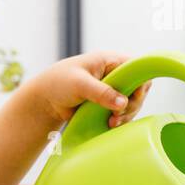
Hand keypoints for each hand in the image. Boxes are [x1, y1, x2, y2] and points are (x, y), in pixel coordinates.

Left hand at [30, 51, 152, 128]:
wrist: (45, 101)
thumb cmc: (58, 83)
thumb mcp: (79, 84)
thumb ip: (101, 92)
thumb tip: (123, 103)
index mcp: (109, 60)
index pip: (137, 67)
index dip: (139, 82)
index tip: (132, 98)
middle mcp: (114, 73)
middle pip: (138, 87)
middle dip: (132, 104)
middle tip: (116, 116)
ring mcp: (112, 89)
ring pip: (132, 101)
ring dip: (126, 114)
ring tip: (111, 123)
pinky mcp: (109, 103)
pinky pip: (123, 111)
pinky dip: (120, 119)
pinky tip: (110, 124)